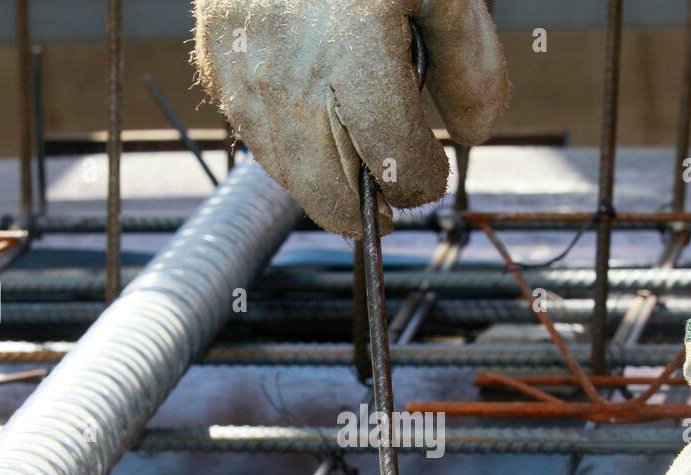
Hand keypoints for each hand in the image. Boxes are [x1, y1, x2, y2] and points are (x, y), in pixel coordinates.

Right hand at [194, 0, 508, 234]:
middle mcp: (292, 72)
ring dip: (323, 188)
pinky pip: (252, 134)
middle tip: (393, 208)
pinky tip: (314, 139)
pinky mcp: (217, 61)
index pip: (394, 162)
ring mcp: (246, 71)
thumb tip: (472, 136)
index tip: (430, 176)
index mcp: (357, 50)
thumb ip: (469, 64)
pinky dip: (286, 151)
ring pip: (286, 170)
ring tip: (355, 184)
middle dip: (366, 208)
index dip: (420, 182)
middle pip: (331, 187)